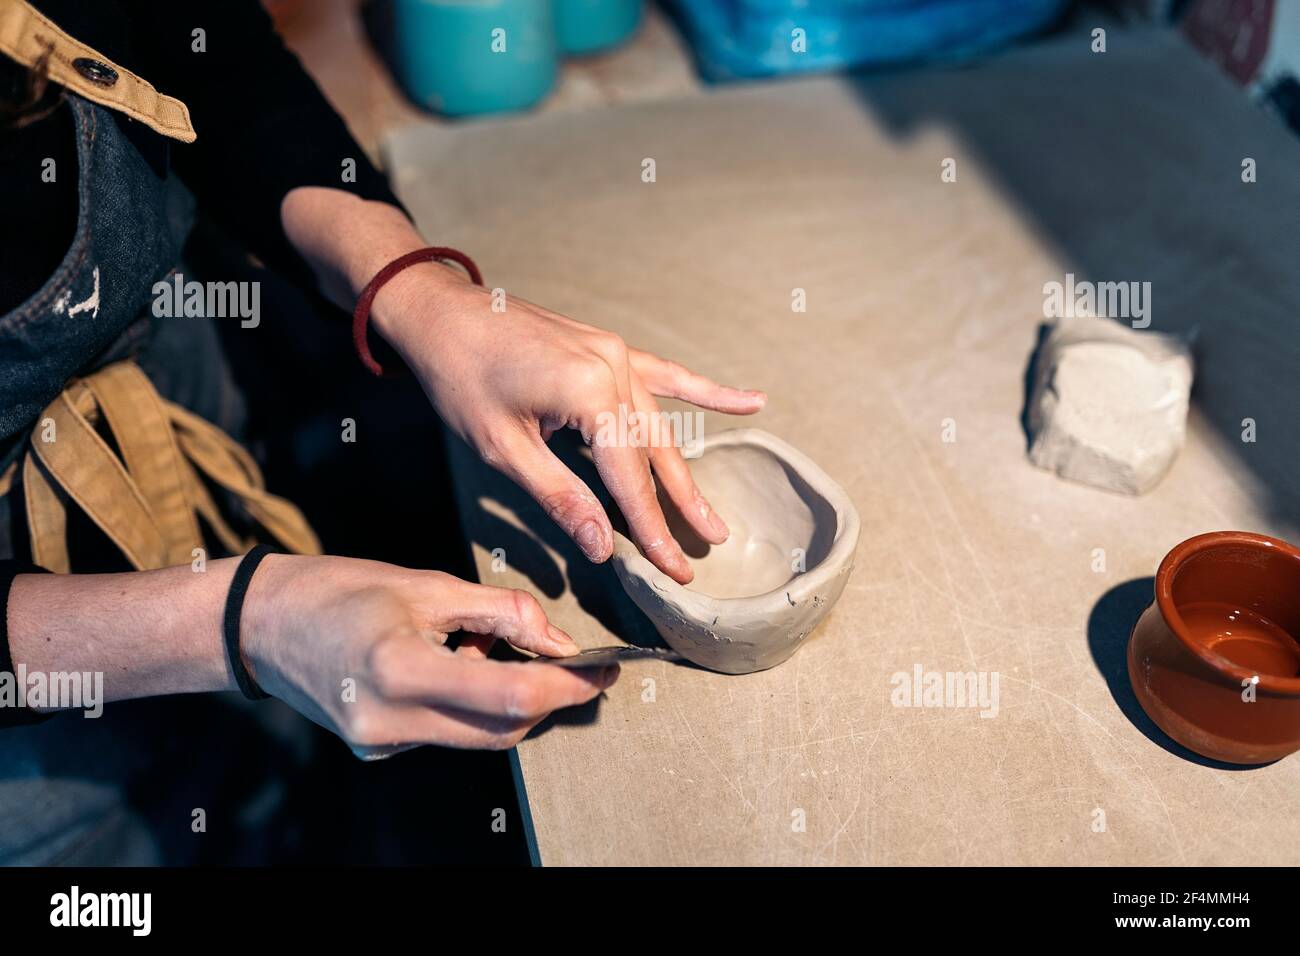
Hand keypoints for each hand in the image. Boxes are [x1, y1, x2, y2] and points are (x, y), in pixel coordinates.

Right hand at [241, 554, 617, 755]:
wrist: (261, 623)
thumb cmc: (340, 590)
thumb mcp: (428, 584)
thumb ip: (501, 613)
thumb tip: (559, 642)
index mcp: (401, 670)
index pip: (511, 695)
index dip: (569, 686)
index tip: (607, 671)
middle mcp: (390, 721)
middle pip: (504, 728)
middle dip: (550, 697)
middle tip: (578, 663)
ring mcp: (382, 743)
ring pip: (480, 736)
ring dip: (513, 700)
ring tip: (497, 647)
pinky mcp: (379, 748)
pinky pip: (450, 733)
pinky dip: (475, 704)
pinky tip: (462, 664)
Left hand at [279, 188, 765, 582]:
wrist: (440, 311)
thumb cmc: (460, 378)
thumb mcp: (502, 448)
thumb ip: (560, 496)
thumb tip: (603, 546)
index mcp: (588, 393)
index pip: (630, 478)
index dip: (651, 529)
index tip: (675, 569)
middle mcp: (613, 367)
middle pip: (652, 453)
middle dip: (676, 508)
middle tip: (705, 551)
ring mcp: (615, 353)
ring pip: (660, 424)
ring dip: (684, 472)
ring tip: (712, 518)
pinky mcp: (608, 347)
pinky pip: (666, 375)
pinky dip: (705, 392)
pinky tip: (750, 401)